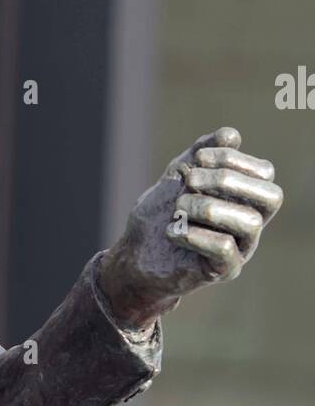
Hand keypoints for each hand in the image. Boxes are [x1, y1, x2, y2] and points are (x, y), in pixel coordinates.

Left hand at [97, 127, 282, 330]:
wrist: (135, 253)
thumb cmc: (161, 213)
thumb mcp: (179, 175)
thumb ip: (202, 153)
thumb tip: (231, 135)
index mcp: (244, 197)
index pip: (264, 172)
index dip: (233, 159)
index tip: (197, 160)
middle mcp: (250, 222)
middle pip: (271, 196)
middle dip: (229, 180)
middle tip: (191, 181)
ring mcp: (240, 248)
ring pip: (250, 222)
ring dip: (208, 207)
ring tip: (179, 206)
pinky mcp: (223, 270)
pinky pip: (227, 250)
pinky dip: (196, 235)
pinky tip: (173, 231)